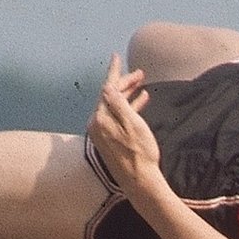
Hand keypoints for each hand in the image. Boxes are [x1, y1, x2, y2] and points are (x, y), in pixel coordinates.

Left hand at [86, 53, 162, 192]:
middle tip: (139, 74)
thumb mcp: (133, 124)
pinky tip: (139, 103)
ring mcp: (102, 133)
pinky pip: (117, 117)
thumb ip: (118, 104)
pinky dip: (127, 108)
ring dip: (127, 95)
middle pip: (110, 96)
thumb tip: (107, 87)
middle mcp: (97, 124)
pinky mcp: (109, 140)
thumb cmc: (140, 154)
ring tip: (141, 85)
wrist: (140, 181)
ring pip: (114, 106)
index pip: (107, 88)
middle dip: (124, 83)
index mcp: (101, 118)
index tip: (116, 57)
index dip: (114, 72)